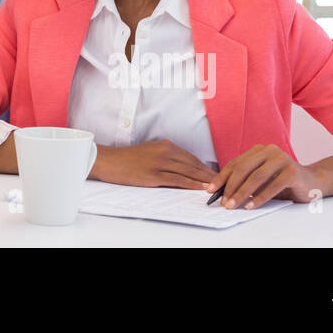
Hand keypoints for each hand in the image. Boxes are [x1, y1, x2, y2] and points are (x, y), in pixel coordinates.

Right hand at [96, 139, 216, 188]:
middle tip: (224, 181)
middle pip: (193, 164)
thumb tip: (183, 168)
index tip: (216, 174)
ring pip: (188, 172)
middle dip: (209, 174)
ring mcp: (159, 163)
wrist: (108, 161)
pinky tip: (200, 188)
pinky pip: (177, 180)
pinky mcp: (154, 175)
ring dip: (204, 180)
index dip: (205, 167)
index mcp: (165, 144)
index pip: (191, 157)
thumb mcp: (149, 152)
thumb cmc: (127, 158)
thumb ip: (166, 157)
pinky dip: (191, 184)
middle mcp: (164, 151)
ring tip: (217, 187)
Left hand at [206, 143, 320, 208]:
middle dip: (230, 186)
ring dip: (242, 193)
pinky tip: (251, 206)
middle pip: (243, 169)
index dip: (221, 177)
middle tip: (222, 201)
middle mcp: (270, 151)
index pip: (235, 163)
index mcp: (259, 150)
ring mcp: (282, 159)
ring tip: (233, 205)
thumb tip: (221, 192)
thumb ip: (245, 180)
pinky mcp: (292, 171)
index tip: (210, 190)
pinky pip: (272, 186)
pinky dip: (260, 197)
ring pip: (256, 177)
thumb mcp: (261, 179)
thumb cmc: (283, 181)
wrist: (313, 182)